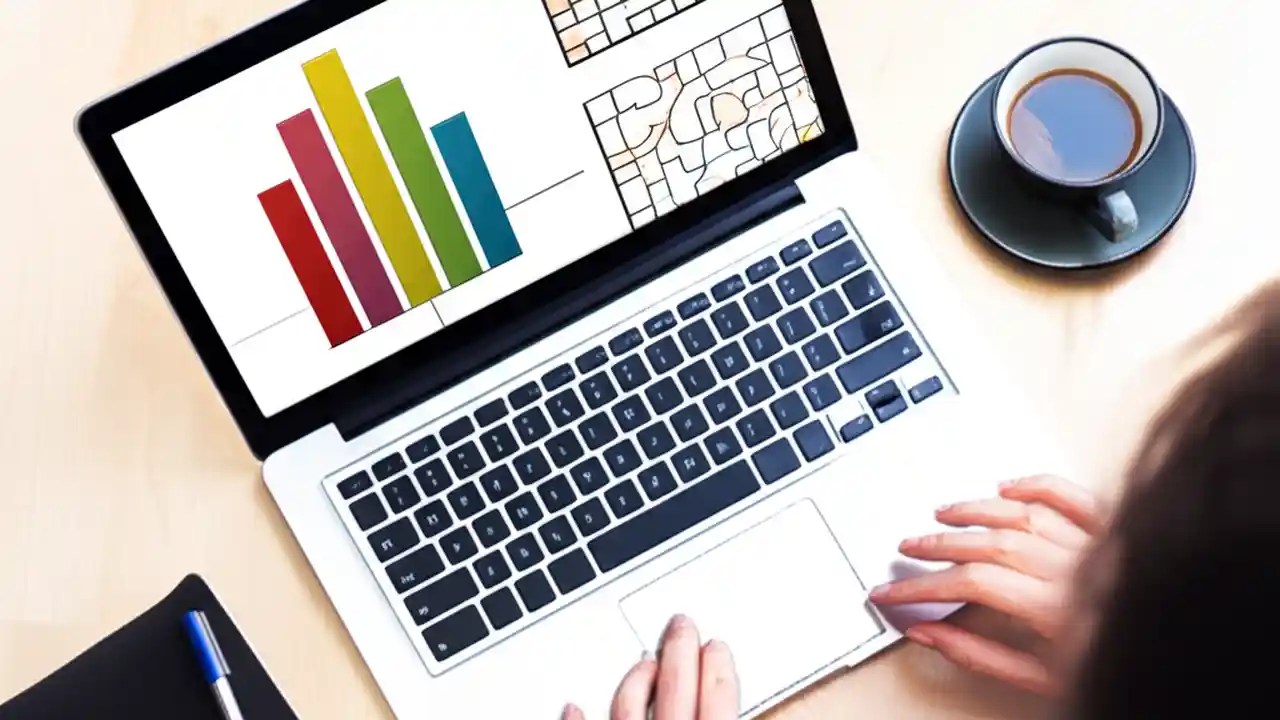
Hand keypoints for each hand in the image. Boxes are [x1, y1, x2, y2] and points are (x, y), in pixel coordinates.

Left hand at [563, 615, 739, 719]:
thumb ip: (725, 717)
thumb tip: (740, 713)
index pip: (719, 703)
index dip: (720, 671)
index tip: (717, 648)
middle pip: (674, 691)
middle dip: (679, 652)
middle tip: (680, 625)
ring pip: (626, 707)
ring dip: (636, 679)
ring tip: (642, 661)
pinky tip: (572, 708)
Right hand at [869, 475, 1103, 694]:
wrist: (1173, 656)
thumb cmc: (1110, 672)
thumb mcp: (1040, 681)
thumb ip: (979, 654)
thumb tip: (928, 632)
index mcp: (1057, 610)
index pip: (972, 583)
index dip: (924, 585)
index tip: (893, 591)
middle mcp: (1076, 569)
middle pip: (991, 542)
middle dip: (939, 544)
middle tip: (907, 549)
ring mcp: (1097, 545)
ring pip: (1025, 512)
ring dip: (977, 510)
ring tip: (942, 513)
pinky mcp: (1115, 531)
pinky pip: (1072, 496)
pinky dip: (1036, 485)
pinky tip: (1007, 487)